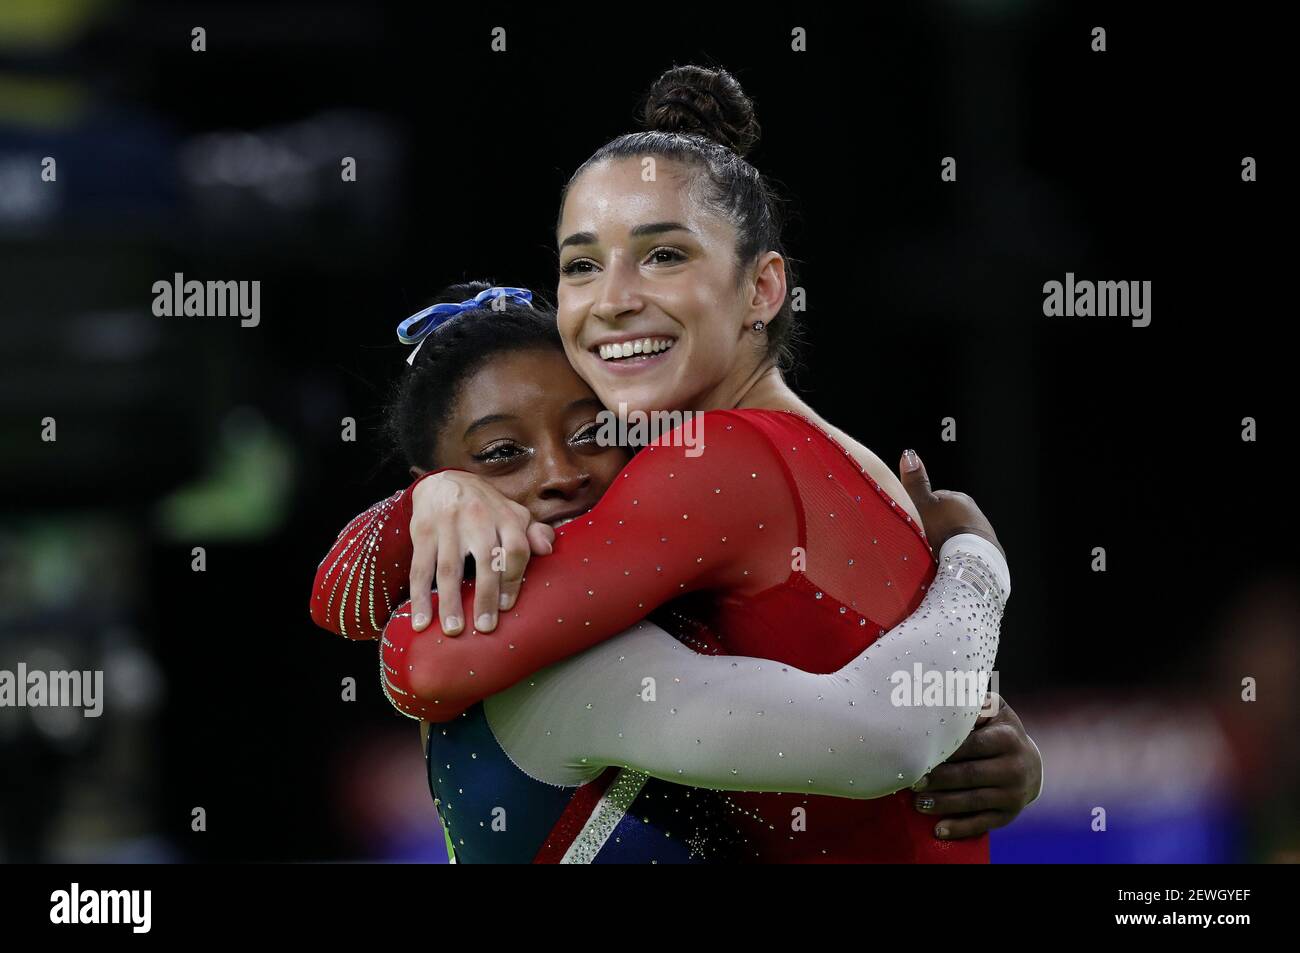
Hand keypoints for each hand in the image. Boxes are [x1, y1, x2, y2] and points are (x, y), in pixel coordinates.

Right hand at [409, 471, 554, 634]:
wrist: (444, 480)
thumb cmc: (486, 507)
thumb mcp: (512, 513)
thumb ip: (532, 532)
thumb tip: (548, 549)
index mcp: (505, 516)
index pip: (516, 549)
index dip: (514, 579)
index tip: (508, 606)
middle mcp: (478, 518)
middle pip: (485, 561)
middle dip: (486, 597)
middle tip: (486, 628)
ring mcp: (448, 526)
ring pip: (449, 568)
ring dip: (450, 602)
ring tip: (454, 630)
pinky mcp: (423, 532)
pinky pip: (420, 569)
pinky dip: (420, 597)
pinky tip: (421, 620)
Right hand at [897, 449, 1003, 558]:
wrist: (970, 558)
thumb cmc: (945, 531)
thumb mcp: (923, 505)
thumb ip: (916, 483)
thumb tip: (909, 455)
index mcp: (957, 497)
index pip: (935, 498)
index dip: (923, 509)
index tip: (916, 520)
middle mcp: (972, 510)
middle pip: (948, 514)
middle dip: (938, 523)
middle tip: (926, 537)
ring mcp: (981, 528)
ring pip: (958, 529)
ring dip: (948, 536)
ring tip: (937, 549)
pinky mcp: (987, 546)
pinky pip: (967, 544)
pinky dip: (959, 548)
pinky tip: (950, 555)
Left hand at [911, 693, 1042, 838]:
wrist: (1030, 764)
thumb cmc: (999, 731)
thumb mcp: (995, 711)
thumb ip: (974, 704)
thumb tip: (945, 696)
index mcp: (1008, 738)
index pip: (971, 745)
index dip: (943, 751)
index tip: (918, 754)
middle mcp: (1014, 767)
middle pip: (969, 775)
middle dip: (938, 779)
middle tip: (911, 781)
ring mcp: (1013, 794)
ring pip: (973, 801)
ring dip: (943, 804)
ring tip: (917, 803)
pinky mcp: (1008, 815)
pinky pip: (982, 824)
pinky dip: (959, 828)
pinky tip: (938, 830)